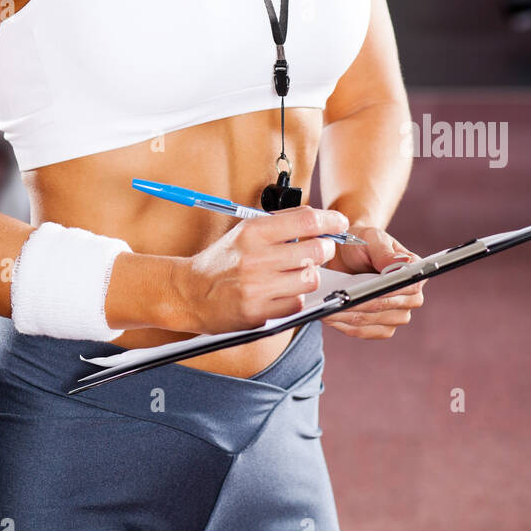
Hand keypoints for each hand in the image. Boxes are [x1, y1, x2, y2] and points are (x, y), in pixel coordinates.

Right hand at [176, 204, 348, 334]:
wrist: (190, 292)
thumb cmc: (222, 261)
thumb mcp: (245, 231)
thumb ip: (279, 224)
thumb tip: (317, 218)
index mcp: (253, 232)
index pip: (306, 220)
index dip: (330, 220)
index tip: (340, 222)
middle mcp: (256, 258)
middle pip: (315, 250)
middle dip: (325, 249)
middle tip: (321, 249)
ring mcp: (258, 287)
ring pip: (310, 279)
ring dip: (310, 275)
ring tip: (297, 272)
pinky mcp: (258, 312)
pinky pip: (297, 303)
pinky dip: (296, 298)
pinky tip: (283, 292)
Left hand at [322, 223, 425, 339]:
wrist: (348, 254)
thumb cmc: (363, 243)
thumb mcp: (372, 239)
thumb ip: (385, 252)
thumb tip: (403, 263)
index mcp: (415, 274)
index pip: (407, 286)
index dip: (386, 289)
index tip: (365, 291)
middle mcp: (411, 298)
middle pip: (385, 307)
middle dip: (360, 304)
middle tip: (337, 301)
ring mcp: (396, 316)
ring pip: (370, 321)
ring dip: (347, 316)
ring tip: (327, 308)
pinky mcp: (380, 328)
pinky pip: (362, 331)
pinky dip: (344, 324)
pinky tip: (329, 316)